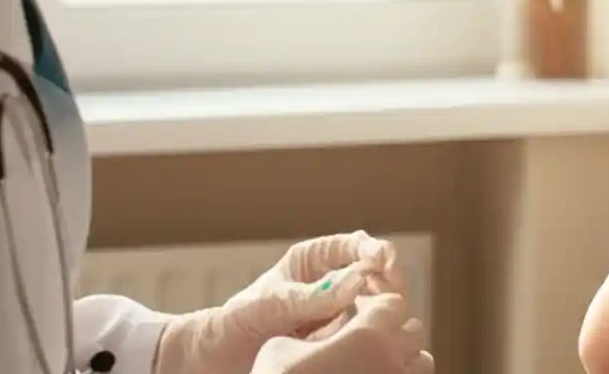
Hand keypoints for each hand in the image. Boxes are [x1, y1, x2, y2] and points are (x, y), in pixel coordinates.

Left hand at [154, 232, 402, 373]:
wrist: (214, 362)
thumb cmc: (234, 325)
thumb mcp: (267, 306)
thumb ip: (309, 296)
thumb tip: (356, 282)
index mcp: (312, 262)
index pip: (353, 245)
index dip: (373, 250)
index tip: (382, 261)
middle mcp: (331, 284)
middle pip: (376, 272)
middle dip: (389, 279)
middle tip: (393, 294)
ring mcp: (339, 314)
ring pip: (379, 302)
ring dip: (388, 307)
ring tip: (388, 318)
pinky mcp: (342, 341)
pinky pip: (370, 332)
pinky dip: (379, 333)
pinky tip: (380, 340)